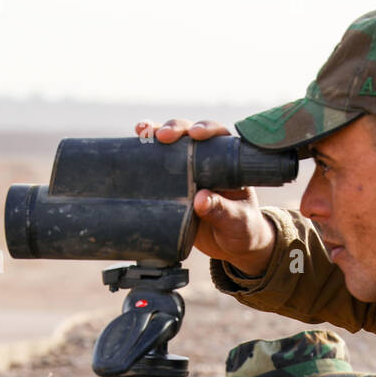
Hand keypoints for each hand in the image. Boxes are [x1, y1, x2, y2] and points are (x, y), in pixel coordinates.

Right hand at [134, 118, 275, 275]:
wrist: (231, 247)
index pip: (219, 137)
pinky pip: (158, 165)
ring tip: (142, 130)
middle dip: (176, 129)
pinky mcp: (173, 184)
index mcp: (229, 163)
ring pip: (172, 144)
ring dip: (155, 133)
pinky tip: (133, 144)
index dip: (206, 129)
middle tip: (163, 136)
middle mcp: (208, 160)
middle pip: (191, 134)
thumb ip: (222, 210)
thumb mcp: (236, 221)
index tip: (195, 134)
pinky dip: (146, 153)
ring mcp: (188, 171)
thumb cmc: (242, 230)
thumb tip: (200, 199)